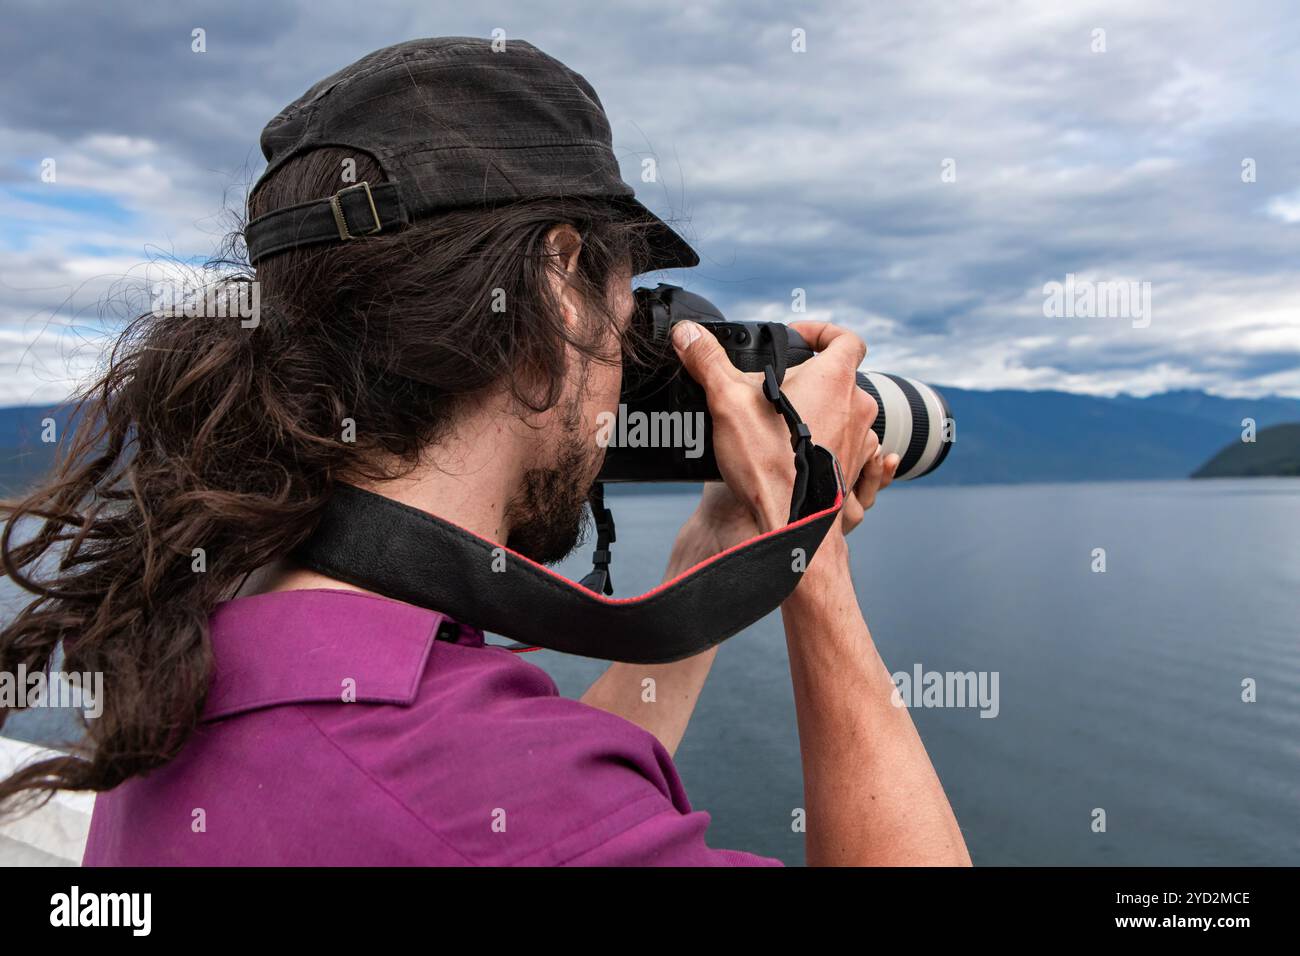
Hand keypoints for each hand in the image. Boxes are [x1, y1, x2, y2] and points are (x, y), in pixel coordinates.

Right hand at [667, 319, 897, 553]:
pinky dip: (828, 442)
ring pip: (844, 412)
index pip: (845, 338)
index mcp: (835, 378)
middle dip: (808, 379)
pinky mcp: (854, 468)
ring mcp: (862, 440)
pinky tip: (797, 451)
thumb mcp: (728, 403)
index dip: (822, 332)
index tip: (799, 340)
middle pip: (839, 377)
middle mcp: (858, 406)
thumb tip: (687, 333)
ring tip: (782, 424)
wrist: (792, 524)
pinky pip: (848, 444)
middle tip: (774, 391)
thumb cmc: (768, 464)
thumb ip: (708, 361)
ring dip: (820, 412)